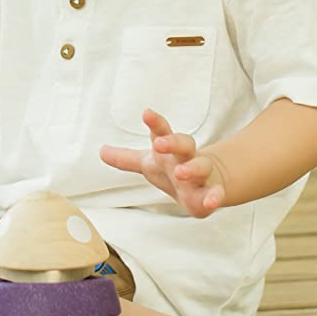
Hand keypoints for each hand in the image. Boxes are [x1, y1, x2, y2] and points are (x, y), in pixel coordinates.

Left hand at [99, 108, 228, 216]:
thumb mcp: (149, 164)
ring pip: (200, 166)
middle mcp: (186, 158)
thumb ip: (125, 159)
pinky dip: (215, 197)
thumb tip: (100, 151)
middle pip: (183, 143)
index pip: (162, 131)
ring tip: (181, 172)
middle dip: (172, 142)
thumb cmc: (173, 169)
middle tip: (159, 144)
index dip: (155, 122)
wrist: (208, 181)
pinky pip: (216, 194)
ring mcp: (201, 173)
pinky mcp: (211, 192)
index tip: (146, 113)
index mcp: (170, 149)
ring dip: (192, 168)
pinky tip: (211, 203)